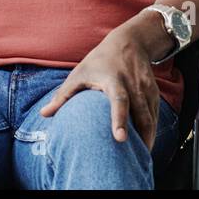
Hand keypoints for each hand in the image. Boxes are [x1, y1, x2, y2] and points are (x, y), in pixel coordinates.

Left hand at [38, 24, 162, 151]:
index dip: (119, 119)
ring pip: (151, 116)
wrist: (129, 41)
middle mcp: (132, 84)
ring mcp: (146, 88)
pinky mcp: (153, 92)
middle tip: (137, 156)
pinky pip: (155, 114)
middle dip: (142, 135)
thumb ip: (63, 95)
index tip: (119, 138)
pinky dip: (152, 129)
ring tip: (142, 155)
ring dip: (148, 136)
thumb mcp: (79, 73)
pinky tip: (146, 143)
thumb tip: (44, 114)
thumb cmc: (99, 60)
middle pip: (140, 112)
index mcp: (113, 79)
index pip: (119, 100)